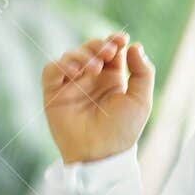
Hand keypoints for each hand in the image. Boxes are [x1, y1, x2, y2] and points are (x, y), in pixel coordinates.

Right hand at [41, 31, 153, 164]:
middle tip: (108, 53)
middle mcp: (90, 79)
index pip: (111, 50)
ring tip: (94, 68)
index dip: (114, 40)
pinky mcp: (53, 93)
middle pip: (90, 49)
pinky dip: (60, 65)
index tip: (121, 39)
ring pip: (70, 56)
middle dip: (99, 45)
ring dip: (82, 55)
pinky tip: (74, 72)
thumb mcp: (140, 100)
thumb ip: (142, 72)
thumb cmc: (122, 131)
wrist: (100, 154)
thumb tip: (134, 46)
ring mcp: (71, 85)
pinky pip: (51, 71)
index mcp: (111, 78)